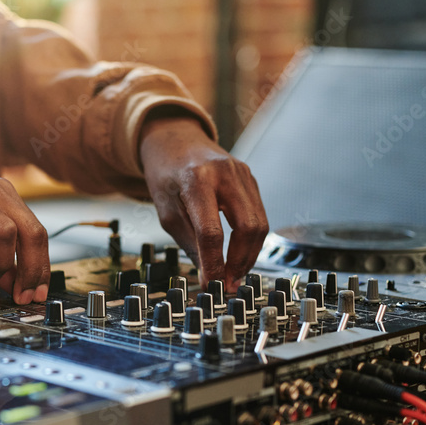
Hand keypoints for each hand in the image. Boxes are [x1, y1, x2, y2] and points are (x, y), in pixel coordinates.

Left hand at [140, 115, 268, 289]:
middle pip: (247, 227)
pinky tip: (239, 254)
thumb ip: (188, 241)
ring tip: (234, 274)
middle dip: (240, 262)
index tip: (212, 284)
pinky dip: (251, 239)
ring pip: (259, 223)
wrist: (175, 140)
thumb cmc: (166, 174)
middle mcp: (226, 173)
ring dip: (249, 254)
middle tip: (228, 284)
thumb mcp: (165, 210)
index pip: (211, 231)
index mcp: (197, 179)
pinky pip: (258, 215)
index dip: (214, 262)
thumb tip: (208, 274)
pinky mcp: (251, 179)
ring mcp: (243, 174)